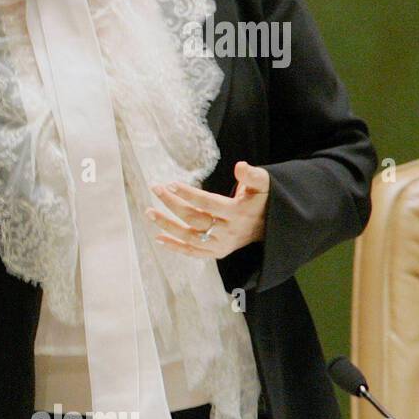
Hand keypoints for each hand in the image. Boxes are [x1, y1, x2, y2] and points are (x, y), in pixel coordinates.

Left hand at [145, 160, 269, 259]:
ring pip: (189, 237)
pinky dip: (175, 247)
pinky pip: (192, 252)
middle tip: (156, 189)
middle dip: (172, 204)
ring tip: (149, 212)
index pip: (208, 203)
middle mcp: (228, 231)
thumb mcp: (263, 185)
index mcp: (238, 213)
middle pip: (194, 218)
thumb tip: (240, 165)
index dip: (189, 194)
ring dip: (167, 225)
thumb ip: (252, 175)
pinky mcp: (216, 253)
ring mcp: (221, 245)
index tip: (170, 184)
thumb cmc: (260, 201)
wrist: (270, 227)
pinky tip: (158, 238)